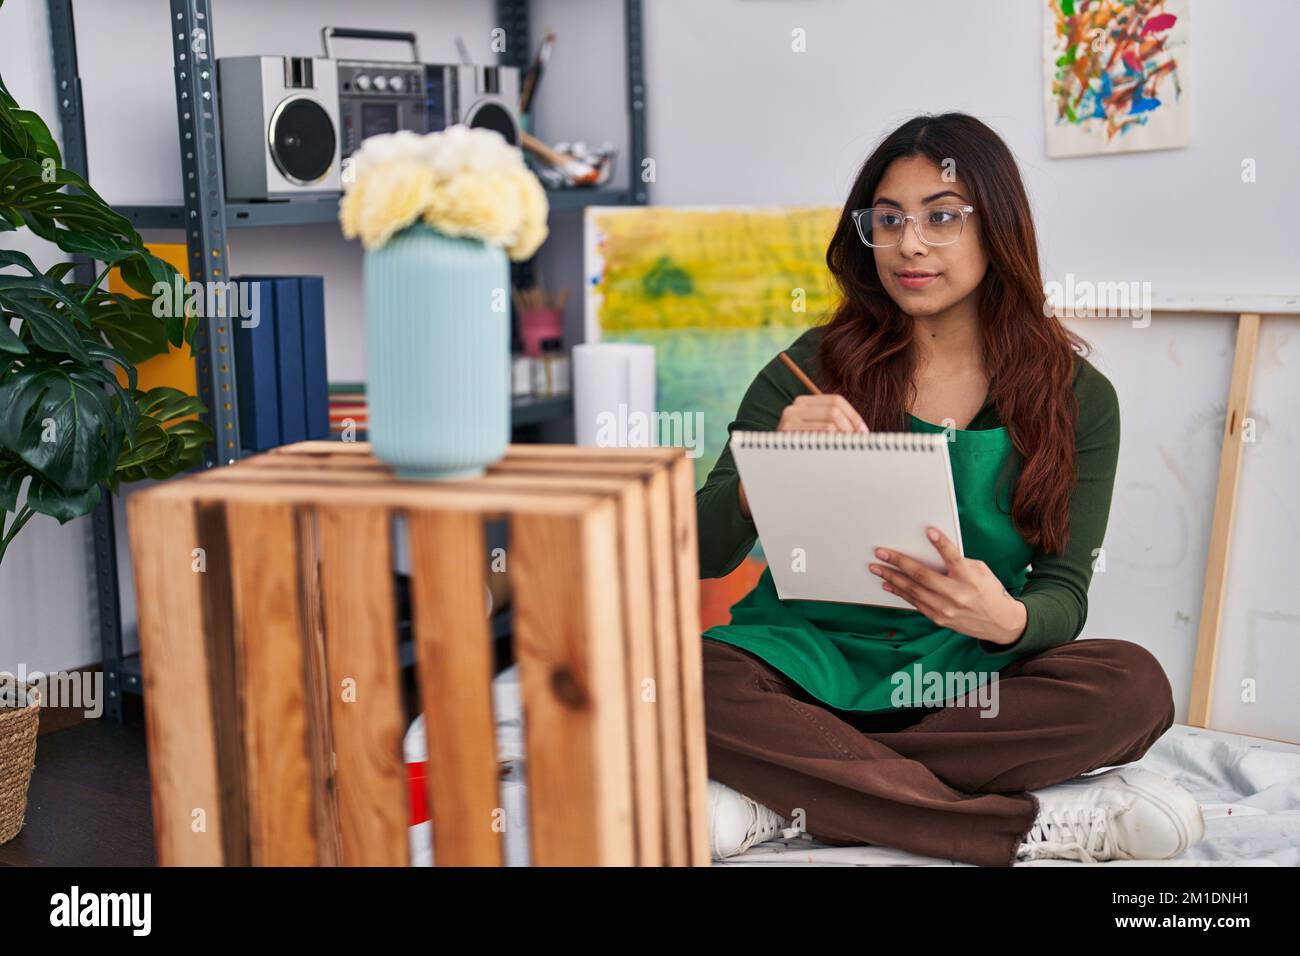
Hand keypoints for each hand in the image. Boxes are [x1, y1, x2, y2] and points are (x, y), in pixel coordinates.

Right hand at [739, 394, 868, 518]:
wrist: (772, 473)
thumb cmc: (801, 456)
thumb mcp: (816, 437)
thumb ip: (833, 428)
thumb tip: (863, 432)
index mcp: (803, 403)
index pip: (836, 400)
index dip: (854, 416)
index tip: (864, 434)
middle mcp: (794, 407)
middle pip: (834, 409)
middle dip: (851, 427)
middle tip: (859, 444)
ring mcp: (788, 419)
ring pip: (830, 421)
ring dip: (844, 437)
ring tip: (848, 451)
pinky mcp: (788, 433)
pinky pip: (822, 433)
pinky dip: (834, 443)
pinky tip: (835, 454)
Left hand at [868, 527, 1027, 646]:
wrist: (1000, 623)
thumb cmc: (989, 591)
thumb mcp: (980, 571)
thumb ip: (959, 562)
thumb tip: (934, 552)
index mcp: (969, 578)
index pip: (953, 557)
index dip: (941, 544)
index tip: (929, 531)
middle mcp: (957, 594)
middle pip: (922, 576)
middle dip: (898, 562)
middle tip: (881, 553)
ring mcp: (946, 609)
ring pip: (913, 591)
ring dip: (892, 578)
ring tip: (877, 569)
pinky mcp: (940, 619)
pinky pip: (915, 603)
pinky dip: (900, 593)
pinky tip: (889, 585)